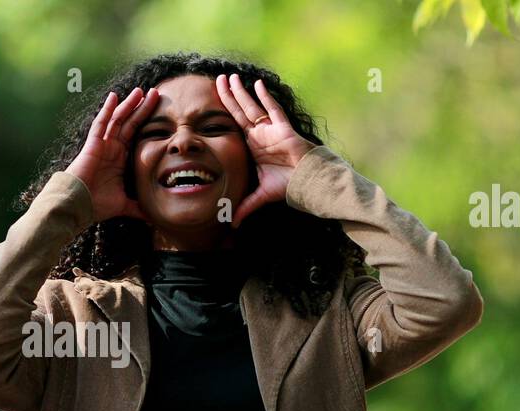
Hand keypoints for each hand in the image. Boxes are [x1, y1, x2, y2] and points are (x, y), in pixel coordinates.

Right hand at [65, 86, 160, 222]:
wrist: (78, 206)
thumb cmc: (96, 205)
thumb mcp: (124, 205)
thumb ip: (138, 208)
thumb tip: (153, 219)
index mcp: (119, 159)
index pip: (136, 135)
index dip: (146, 123)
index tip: (160, 111)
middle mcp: (112, 148)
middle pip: (130, 123)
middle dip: (142, 108)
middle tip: (156, 93)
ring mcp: (102, 145)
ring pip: (118, 119)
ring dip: (129, 104)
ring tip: (141, 91)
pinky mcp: (93, 144)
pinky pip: (101, 123)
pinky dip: (108, 110)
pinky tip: (114, 96)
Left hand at [215, 74, 316, 227]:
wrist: (308, 183)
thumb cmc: (288, 186)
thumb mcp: (260, 195)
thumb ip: (245, 206)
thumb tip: (231, 224)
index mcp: (253, 146)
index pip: (234, 125)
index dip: (223, 112)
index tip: (211, 100)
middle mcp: (260, 135)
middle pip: (240, 111)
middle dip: (228, 95)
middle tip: (217, 79)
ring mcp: (271, 130)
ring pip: (252, 107)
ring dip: (240, 92)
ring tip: (229, 77)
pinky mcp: (283, 129)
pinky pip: (273, 110)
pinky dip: (264, 97)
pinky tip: (256, 84)